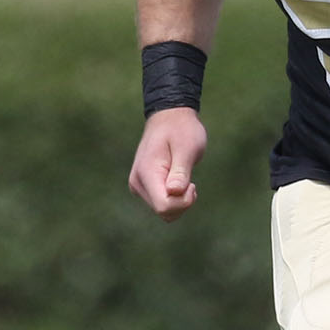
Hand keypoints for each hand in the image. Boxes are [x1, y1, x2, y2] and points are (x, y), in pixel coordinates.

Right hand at [128, 107, 206, 221]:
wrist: (170, 117)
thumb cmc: (181, 130)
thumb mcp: (187, 147)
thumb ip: (181, 171)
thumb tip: (174, 191)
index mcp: (146, 173)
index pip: (163, 206)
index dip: (183, 202)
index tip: (192, 184)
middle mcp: (137, 183)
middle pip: (163, 211)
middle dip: (182, 202)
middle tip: (190, 180)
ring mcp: (139, 186)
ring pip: (163, 212)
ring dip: (180, 201)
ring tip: (184, 179)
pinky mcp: (144, 187)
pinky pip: (162, 205)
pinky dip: (175, 199)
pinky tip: (179, 182)